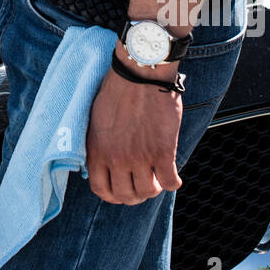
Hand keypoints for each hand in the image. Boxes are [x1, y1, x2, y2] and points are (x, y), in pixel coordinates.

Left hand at [85, 61, 182, 204]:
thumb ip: (99, 142)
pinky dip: (173, 183)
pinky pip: (169, 182)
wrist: (140, 74)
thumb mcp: (96, 119)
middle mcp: (117, 158)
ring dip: (154, 188)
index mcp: (97, 150)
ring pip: (148, 192)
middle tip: (143, 185)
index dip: (112, 194)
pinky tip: (173, 176)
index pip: (101, 189)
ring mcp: (140, 157)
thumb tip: (103, 159)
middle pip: (126, 195)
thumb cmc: (118, 89)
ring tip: (157, 178)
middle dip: (135, 194)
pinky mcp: (163, 152)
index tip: (121, 190)